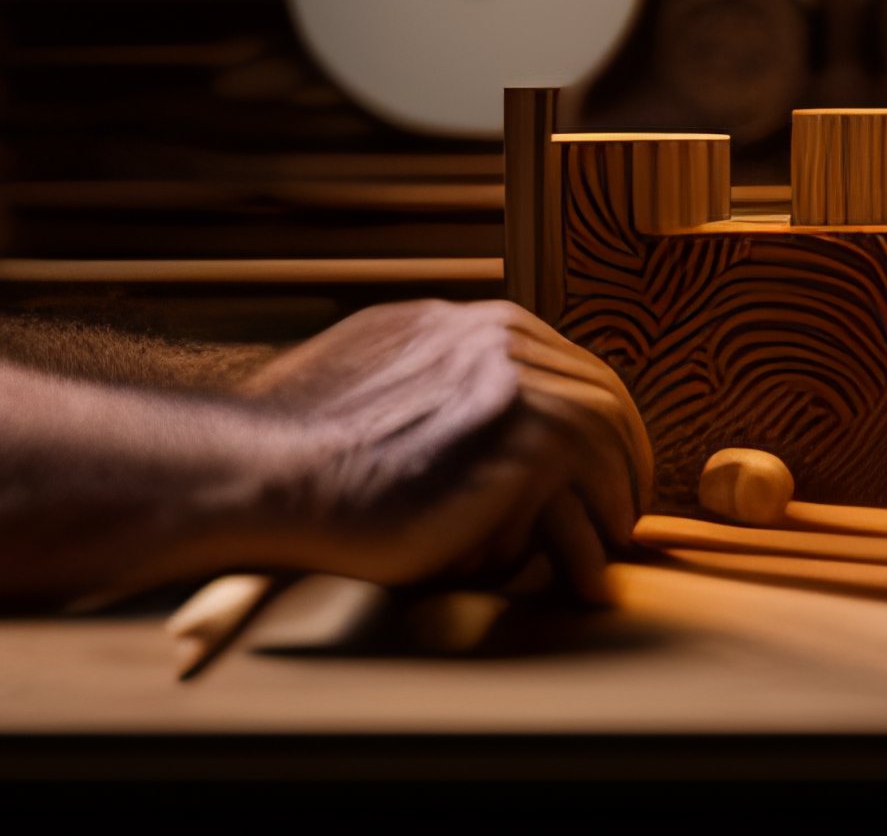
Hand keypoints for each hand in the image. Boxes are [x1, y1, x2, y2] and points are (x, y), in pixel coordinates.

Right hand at [236, 301, 651, 601]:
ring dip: (616, 497)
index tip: (596, 470)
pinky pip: (595, 486)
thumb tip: (448, 407)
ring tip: (608, 546)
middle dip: (620, 457)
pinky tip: (593, 565)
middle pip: (601, 395)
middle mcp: (498, 336)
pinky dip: (601, 531)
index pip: (565, 366)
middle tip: (619, 512)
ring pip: (609, 437)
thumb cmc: (293, 445)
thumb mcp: (365, 375)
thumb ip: (419, 375)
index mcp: (464, 321)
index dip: (590, 424)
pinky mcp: (525, 435)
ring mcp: (516, 379)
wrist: (265, 470)